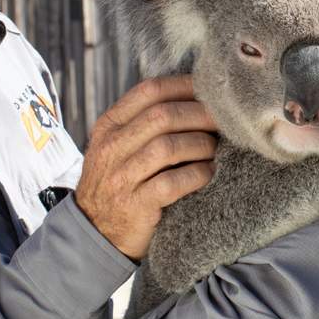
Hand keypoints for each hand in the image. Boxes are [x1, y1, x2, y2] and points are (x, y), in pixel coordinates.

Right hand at [75, 76, 217, 258]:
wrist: (95, 232)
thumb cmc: (118, 183)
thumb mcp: (117, 146)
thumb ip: (143, 123)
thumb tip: (193, 97)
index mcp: (109, 126)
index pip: (149, 91)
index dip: (184, 86)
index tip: (209, 90)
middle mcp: (112, 147)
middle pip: (163, 116)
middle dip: (200, 115)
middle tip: (222, 122)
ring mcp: (121, 177)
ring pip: (169, 147)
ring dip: (201, 145)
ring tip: (215, 149)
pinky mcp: (135, 205)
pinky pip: (173, 183)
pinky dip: (197, 175)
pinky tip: (208, 173)